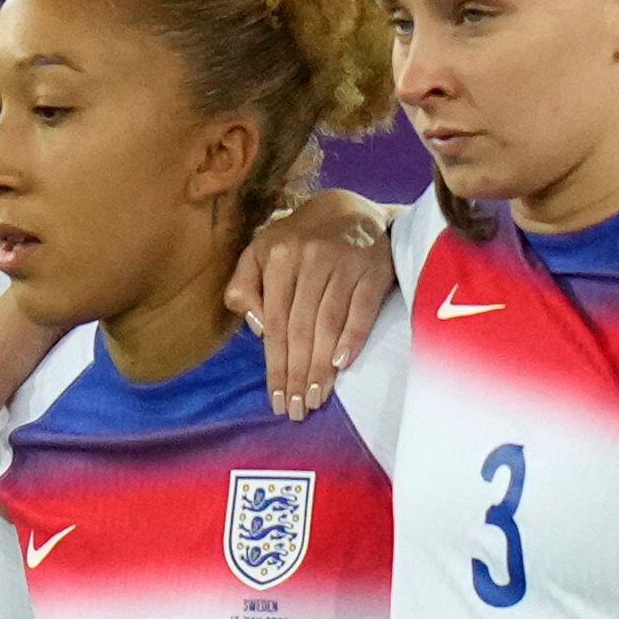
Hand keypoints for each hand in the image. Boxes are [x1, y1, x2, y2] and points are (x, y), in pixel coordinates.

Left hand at [226, 189, 395, 415]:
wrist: (351, 210)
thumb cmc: (297, 239)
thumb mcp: (259, 251)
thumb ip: (244, 286)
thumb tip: (257, 329)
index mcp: (278, 256)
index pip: (275, 322)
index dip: (275, 365)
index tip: (276, 397)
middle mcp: (311, 259)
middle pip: (301, 329)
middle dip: (297, 374)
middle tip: (296, 409)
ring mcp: (345, 263)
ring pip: (329, 324)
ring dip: (322, 368)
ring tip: (315, 398)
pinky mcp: (375, 268)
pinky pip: (362, 310)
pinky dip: (352, 339)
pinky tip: (342, 365)